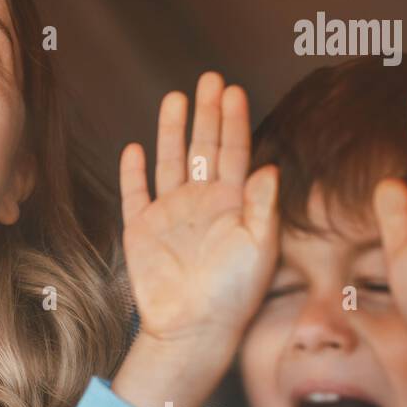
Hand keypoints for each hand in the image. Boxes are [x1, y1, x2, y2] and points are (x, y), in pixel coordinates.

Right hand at [114, 72, 278, 406]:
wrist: (191, 328)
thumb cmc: (232, 295)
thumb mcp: (258, 249)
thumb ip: (263, 207)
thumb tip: (272, 167)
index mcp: (233, 204)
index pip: (235, 152)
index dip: (234, 120)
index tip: (234, 90)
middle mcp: (202, 203)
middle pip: (203, 146)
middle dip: (206, 112)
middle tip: (208, 77)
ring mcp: (170, 214)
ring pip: (170, 161)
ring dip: (172, 130)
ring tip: (176, 98)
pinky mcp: (141, 229)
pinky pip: (136, 193)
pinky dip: (134, 171)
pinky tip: (135, 149)